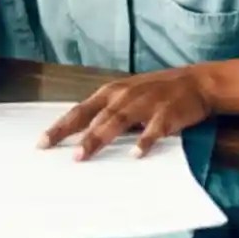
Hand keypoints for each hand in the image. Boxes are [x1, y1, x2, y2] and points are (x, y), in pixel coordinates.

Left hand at [39, 68, 212, 160]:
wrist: (196, 82)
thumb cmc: (156, 91)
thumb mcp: (127, 95)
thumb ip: (106, 111)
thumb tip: (81, 133)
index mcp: (111, 92)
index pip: (79, 111)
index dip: (60, 126)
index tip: (42, 142)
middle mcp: (124, 96)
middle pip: (93, 117)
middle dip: (71, 133)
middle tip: (52, 148)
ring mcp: (145, 104)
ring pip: (116, 122)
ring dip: (98, 138)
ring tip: (82, 155)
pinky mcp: (166, 114)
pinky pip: (153, 130)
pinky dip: (144, 141)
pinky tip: (136, 155)